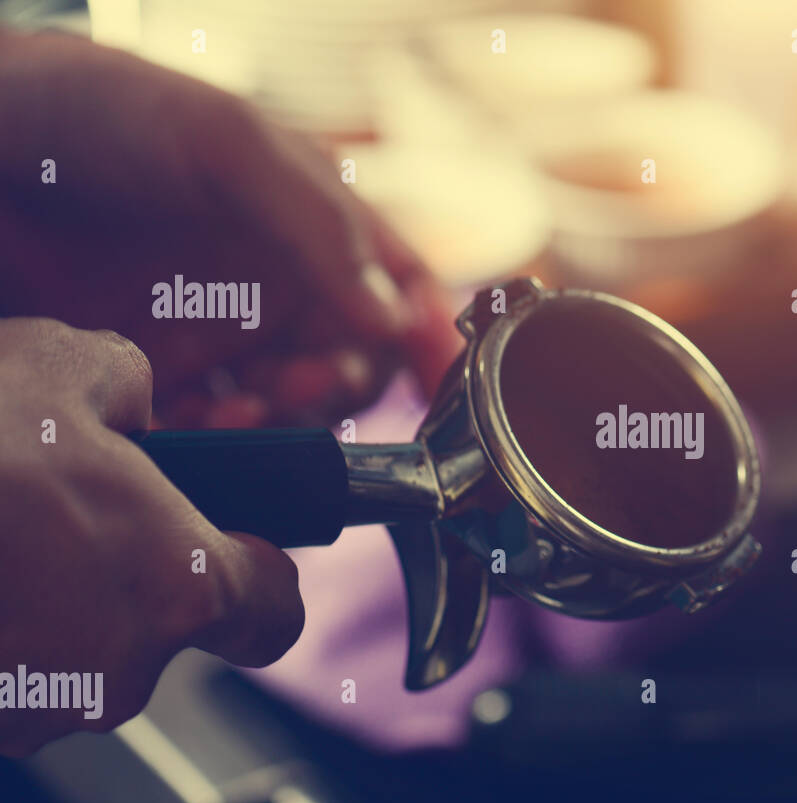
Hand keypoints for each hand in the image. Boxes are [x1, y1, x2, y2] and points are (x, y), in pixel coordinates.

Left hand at [0, 29, 460, 427]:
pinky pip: (216, 431)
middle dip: (341, 389)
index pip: (402, 290)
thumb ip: (320, 227)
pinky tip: (192, 425)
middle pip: (354, 365)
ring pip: (290, 410)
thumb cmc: (103, 114)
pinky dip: (219, 444)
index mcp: (314, 225)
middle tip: (298, 390)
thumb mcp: (228, 146)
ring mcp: (221, 333)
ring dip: (282, 426)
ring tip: (236, 413)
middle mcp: (278, 285)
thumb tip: (395, 319)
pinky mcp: (161, 373)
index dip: (434, 341)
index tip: (443, 388)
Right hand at [0, 319, 303, 756]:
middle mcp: (122, 670)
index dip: (258, 578)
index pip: (271, 617)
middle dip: (129, 579)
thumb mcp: (79, 365)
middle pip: (160, 633)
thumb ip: (135, 397)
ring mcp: (39, 710)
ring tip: (8, 542)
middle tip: (75, 520)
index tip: (240, 548)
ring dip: (55, 612)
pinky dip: (1, 635)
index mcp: (182, 588)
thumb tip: (130, 414)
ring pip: (77, 661)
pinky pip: (9, 678)